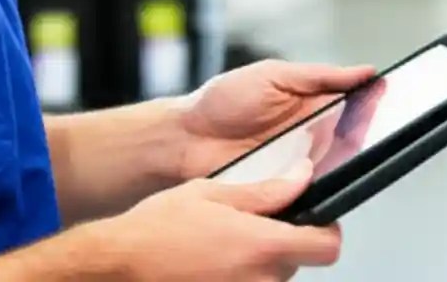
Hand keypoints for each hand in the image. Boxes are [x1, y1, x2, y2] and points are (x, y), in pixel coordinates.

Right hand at [100, 161, 340, 280]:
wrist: (118, 264)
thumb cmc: (159, 227)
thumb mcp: (213, 193)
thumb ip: (266, 190)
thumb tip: (304, 175)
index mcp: (263, 247)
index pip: (328, 248)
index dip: (326, 231)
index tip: (313, 219)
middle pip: (298, 262)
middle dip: (283, 242)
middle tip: (250, 225)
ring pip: (274, 278)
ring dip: (260, 262)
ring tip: (224, 244)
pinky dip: (241, 277)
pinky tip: (214, 263)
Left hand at [177, 61, 376, 179]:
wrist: (184, 138)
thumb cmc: (223, 101)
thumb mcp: (273, 75)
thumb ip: (318, 75)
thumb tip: (363, 70)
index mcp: (312, 104)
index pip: (355, 105)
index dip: (375, 103)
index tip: (393, 98)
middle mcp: (312, 136)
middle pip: (354, 139)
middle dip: (369, 134)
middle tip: (382, 129)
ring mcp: (300, 164)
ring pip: (339, 167)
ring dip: (348, 162)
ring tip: (357, 153)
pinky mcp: (287, 189)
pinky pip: (314, 191)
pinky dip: (324, 187)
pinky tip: (329, 179)